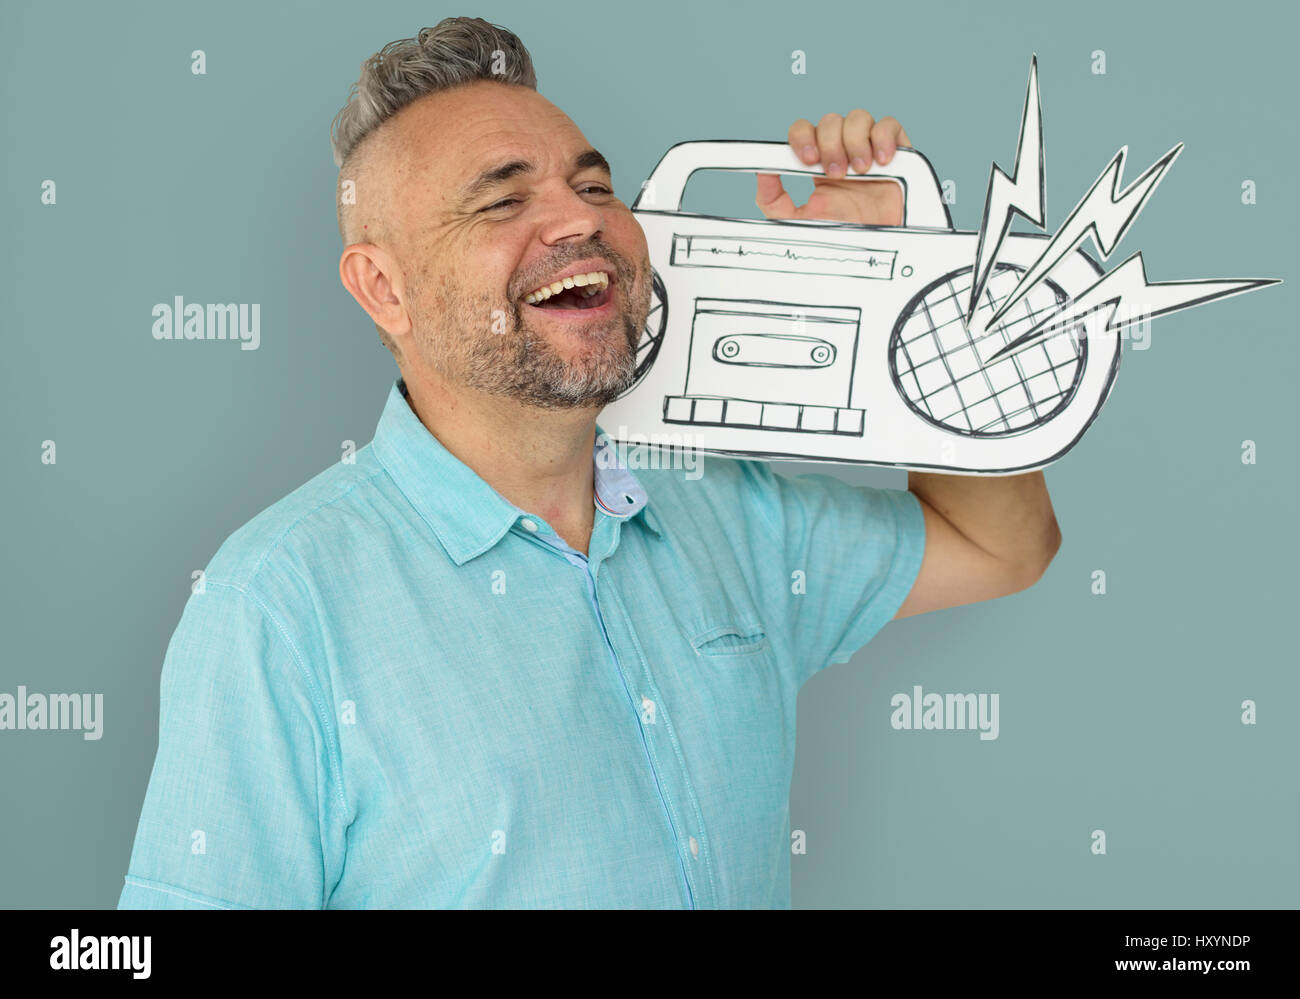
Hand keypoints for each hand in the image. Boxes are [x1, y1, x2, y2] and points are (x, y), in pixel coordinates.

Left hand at [755, 111, 910, 225]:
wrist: (876, 253)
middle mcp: (843, 152)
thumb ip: (772, 199)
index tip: (806, 160)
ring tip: (859, 173)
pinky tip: (880, 162)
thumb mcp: (796, 222)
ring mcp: (869, 149)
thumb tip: (761, 170)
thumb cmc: (840, 238)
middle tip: (835, 174)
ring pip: (857, 118)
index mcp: (819, 165)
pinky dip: (882, 137)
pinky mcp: (897, 152)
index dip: (802, 137)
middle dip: (829, 144)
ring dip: (854, 142)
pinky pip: (888, 125)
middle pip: (829, 121)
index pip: (805, 131)